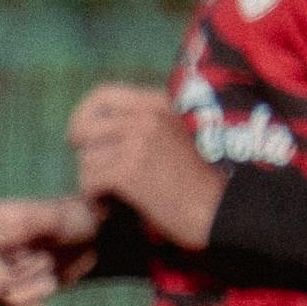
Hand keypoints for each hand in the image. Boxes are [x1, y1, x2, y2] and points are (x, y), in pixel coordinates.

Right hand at [0, 192, 105, 305]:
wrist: (89, 236)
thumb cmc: (74, 218)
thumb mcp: (60, 218)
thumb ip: (36, 223)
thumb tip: (12, 229)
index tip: (6, 288)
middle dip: (23, 286)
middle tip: (49, 263)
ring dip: (31, 299)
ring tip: (51, 280)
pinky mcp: (4, 295)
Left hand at [65, 83, 229, 250]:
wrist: (224, 211)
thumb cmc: (201, 183)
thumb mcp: (178, 137)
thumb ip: (146, 126)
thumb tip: (99, 129)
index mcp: (159, 104)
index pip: (102, 95)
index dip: (83, 116)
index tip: (82, 138)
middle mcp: (147, 116)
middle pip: (84, 127)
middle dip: (84, 154)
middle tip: (94, 174)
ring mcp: (138, 141)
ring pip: (86, 159)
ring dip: (93, 183)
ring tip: (113, 198)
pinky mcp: (130, 170)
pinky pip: (89, 181)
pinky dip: (95, 200)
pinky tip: (111, 209)